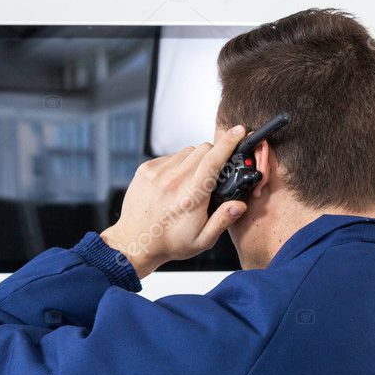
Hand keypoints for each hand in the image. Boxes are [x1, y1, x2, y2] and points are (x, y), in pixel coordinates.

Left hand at [100, 125, 248, 278]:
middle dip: (214, 155)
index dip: (229, 142)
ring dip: (195, 160)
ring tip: (191, 181)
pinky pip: (170, 156)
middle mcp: (173, 181)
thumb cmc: (169, 242)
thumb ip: (223, 220)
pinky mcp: (146, 170)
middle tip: (213, 173)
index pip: (213, 160)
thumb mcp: (202, 240)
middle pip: (202, 149)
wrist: (135, 242)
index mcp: (191, 197)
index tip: (239, 131)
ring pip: (186, 151)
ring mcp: (157, 173)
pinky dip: (177, 164)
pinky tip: (175, 182)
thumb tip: (240, 204)